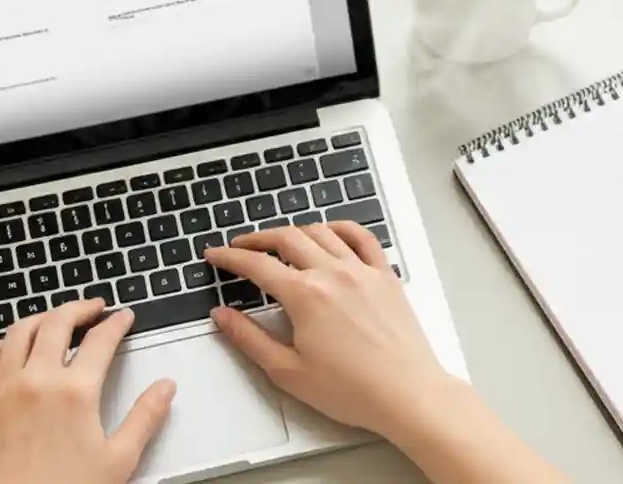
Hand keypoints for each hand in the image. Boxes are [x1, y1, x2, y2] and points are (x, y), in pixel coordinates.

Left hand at [0, 300, 175, 483]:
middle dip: (80, 308)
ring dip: (41, 318)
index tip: (123, 318)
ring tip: (56, 319)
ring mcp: (4, 389)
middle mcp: (37, 381)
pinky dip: (2, 344)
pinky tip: (13, 347)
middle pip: (57, 322)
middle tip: (94, 309)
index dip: (116, 323)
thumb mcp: (119, 459)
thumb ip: (146, 417)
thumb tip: (166, 387)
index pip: (100, 340)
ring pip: (19, 331)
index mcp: (76, 392)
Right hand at [203, 222, 449, 437]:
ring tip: (279, 241)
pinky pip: (362, 237)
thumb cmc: (351, 390)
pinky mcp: (385, 276)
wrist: (407, 394)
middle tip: (241, 246)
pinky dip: (340, 228)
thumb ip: (249, 339)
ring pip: (321, 232)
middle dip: (258, 238)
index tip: (215, 254)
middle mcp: (332, 273)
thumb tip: (222, 316)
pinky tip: (330, 232)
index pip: (257, 264)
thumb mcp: (288, 372)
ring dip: (294, 231)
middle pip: (287, 238)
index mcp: (305, 295)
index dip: (230, 257)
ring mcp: (362, 270)